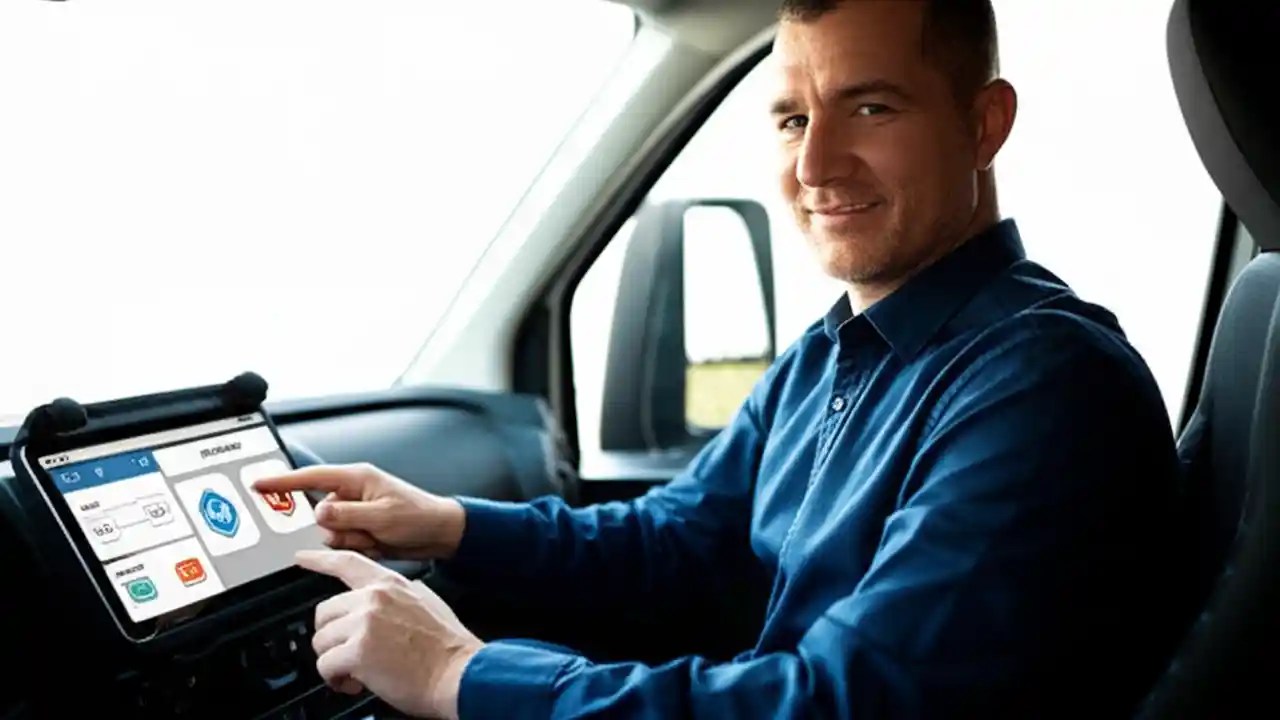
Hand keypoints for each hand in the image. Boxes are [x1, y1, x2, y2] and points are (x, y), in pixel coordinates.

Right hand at [253, 463, 465, 560]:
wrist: (439, 533)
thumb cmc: (419, 516)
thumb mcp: (382, 516)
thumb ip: (348, 515)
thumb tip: (319, 512)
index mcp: (356, 479)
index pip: (311, 478)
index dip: (283, 482)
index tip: (258, 484)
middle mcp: (351, 493)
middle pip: (319, 514)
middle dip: (340, 529)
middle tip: (367, 531)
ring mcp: (354, 512)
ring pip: (330, 533)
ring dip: (353, 540)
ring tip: (378, 536)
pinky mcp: (359, 529)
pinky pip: (343, 543)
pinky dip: (359, 547)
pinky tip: (378, 543)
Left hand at [299, 549, 483, 719]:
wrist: (458, 672)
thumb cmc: (447, 646)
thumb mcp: (426, 603)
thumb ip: (398, 597)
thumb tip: (382, 603)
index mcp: (389, 585)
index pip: (347, 563)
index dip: (320, 559)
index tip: (302, 557)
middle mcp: (373, 598)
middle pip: (325, 613)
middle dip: (333, 638)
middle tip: (352, 654)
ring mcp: (364, 622)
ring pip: (322, 641)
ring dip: (334, 661)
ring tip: (358, 672)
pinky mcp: (357, 650)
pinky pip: (325, 666)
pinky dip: (336, 679)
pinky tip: (355, 683)